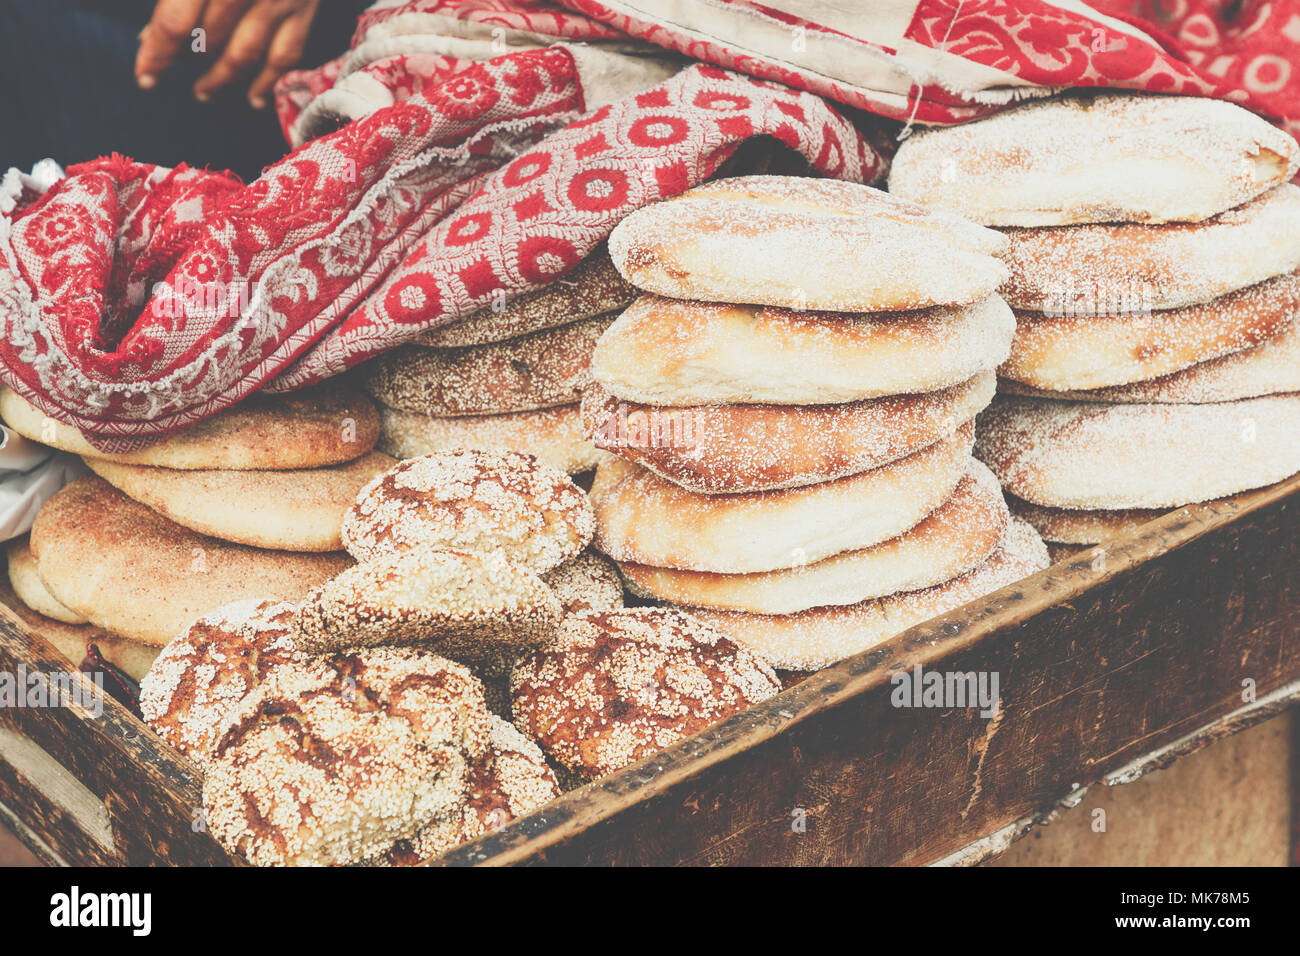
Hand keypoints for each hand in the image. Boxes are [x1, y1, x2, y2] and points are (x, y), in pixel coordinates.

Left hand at [135, 0, 320, 108]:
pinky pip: (287, 52)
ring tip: (203, 92)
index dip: (157, 53)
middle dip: (184, 58)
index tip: (144, 76)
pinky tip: (253, 97)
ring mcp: (278, 0)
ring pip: (245, 53)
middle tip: (165, 71)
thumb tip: (152, 30)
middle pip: (207, 38)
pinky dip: (269, 79)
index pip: (175, 24)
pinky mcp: (305, 5)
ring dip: (222, 78)